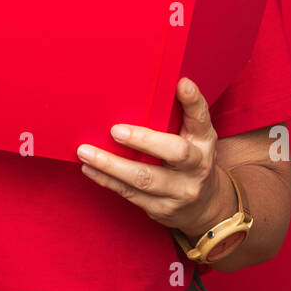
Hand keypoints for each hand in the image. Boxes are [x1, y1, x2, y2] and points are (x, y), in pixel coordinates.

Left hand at [76, 77, 229, 238]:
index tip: (180, 83)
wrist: (205, 207)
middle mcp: (197, 167)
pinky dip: (107, 180)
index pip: (201, 118)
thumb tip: (163, 82)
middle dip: (144, 141)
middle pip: (175, 152)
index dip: (192, 101)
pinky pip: (130, 194)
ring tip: (85, 151)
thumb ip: (182, 113)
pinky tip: (90, 168)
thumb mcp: (195, 136)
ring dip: (111, 165)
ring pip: (144, 178)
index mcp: (204, 141)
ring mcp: (179, 191)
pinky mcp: (161, 209)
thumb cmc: (192, 159)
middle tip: (115, 130)